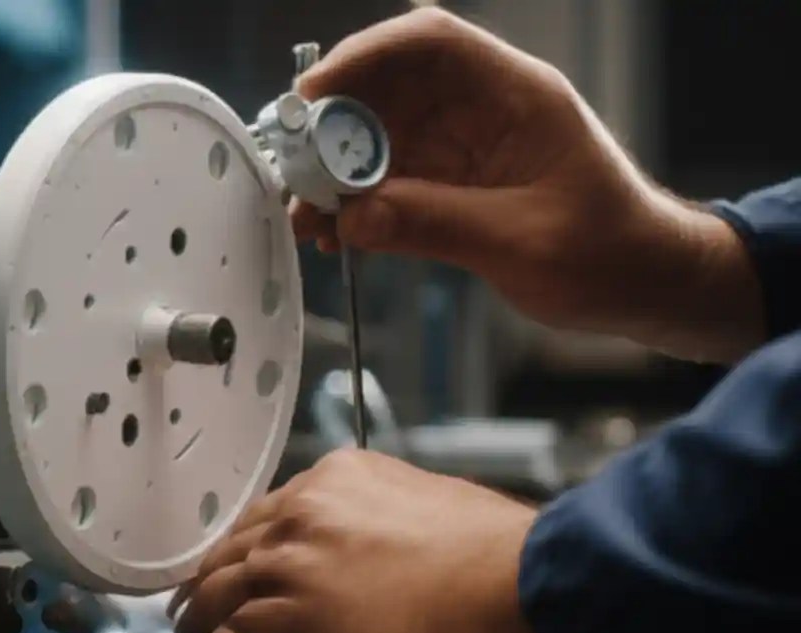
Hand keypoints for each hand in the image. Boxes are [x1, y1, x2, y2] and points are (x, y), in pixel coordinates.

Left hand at [169, 449, 571, 632]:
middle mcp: (302, 514)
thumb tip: (370, 549)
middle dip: (221, 587)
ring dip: (212, 626)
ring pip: (212, 600)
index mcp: (337, 478)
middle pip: (229, 554)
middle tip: (215, 614)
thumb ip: (379, 519)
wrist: (529, 596)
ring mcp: (286, 569)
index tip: (254, 576)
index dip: (253, 555)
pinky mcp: (282, 629)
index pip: (265, 516)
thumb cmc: (511, 561)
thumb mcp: (436, 505)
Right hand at [292, 7, 762, 363]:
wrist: (644, 284)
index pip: (430, 43)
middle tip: (293, 169)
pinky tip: (334, 233)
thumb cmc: (611, 253)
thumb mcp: (526, 242)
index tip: (312, 95)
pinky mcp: (447, 187)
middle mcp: (480, 111)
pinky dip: (353, 204)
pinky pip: (385, 183)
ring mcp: (460, 148)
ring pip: (377, 137)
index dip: (365, 56)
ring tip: (305, 214)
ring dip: (333, 170)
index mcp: (516, 95)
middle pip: (388, 88)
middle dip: (331, 122)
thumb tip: (354, 216)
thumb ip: (439, 225)